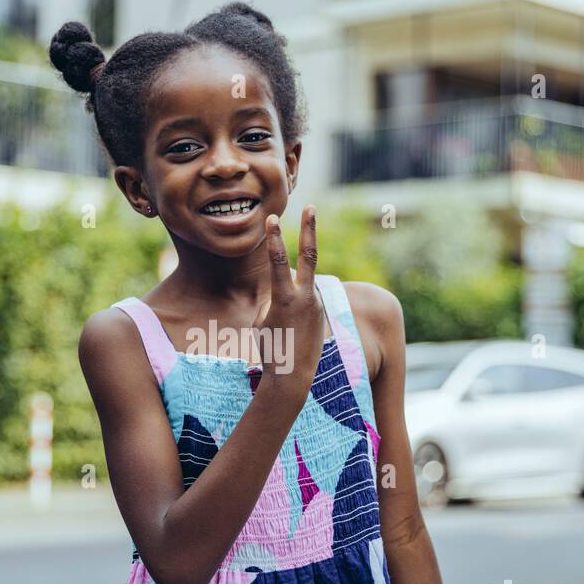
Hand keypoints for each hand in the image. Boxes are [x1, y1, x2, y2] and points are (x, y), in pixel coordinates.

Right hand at [252, 205, 322, 388]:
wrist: (293, 376)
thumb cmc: (271, 349)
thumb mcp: (262, 320)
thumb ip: (272, 298)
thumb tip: (280, 289)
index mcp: (287, 298)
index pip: (280, 260)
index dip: (274, 238)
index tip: (272, 218)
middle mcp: (306, 297)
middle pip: (309, 256)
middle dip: (309, 230)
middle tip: (311, 207)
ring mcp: (316, 303)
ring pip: (301, 285)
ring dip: (291, 294)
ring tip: (286, 321)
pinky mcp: (321, 311)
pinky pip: (303, 302)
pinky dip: (293, 312)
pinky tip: (292, 334)